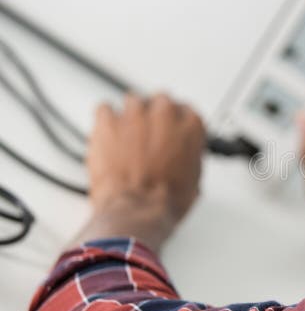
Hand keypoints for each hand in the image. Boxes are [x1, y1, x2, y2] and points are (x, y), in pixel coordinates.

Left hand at [74, 94, 205, 251]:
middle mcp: (165, 114)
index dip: (177, 124)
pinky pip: (104, 109)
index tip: (171, 133)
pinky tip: (107, 133)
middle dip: (155, 116)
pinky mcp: (108, 122)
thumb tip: (183, 161)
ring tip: (127, 136)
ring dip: (131, 116)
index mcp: (190, 126)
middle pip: (161, 100)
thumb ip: (190, 158)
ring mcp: (135, 116)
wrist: (138, 210)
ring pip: (133, 101)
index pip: (187, 111)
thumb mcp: (195, 180)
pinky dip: (105, 120)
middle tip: (150, 135)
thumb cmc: (165, 200)